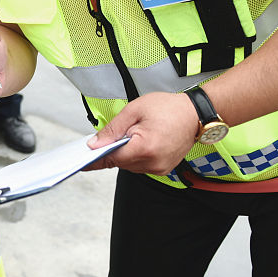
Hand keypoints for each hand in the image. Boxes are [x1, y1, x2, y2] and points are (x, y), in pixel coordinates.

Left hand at [84, 91, 200, 174]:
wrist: (195, 113)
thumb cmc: (167, 108)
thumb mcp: (134, 111)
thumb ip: (112, 130)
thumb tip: (94, 144)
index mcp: (145, 148)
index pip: (112, 158)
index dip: (95, 159)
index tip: (81, 163)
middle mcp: (153, 162)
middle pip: (120, 163)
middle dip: (113, 150)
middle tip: (113, 135)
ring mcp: (160, 168)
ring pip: (130, 166)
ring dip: (126, 153)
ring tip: (135, 134)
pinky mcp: (164, 169)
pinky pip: (141, 166)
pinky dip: (137, 155)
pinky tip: (142, 141)